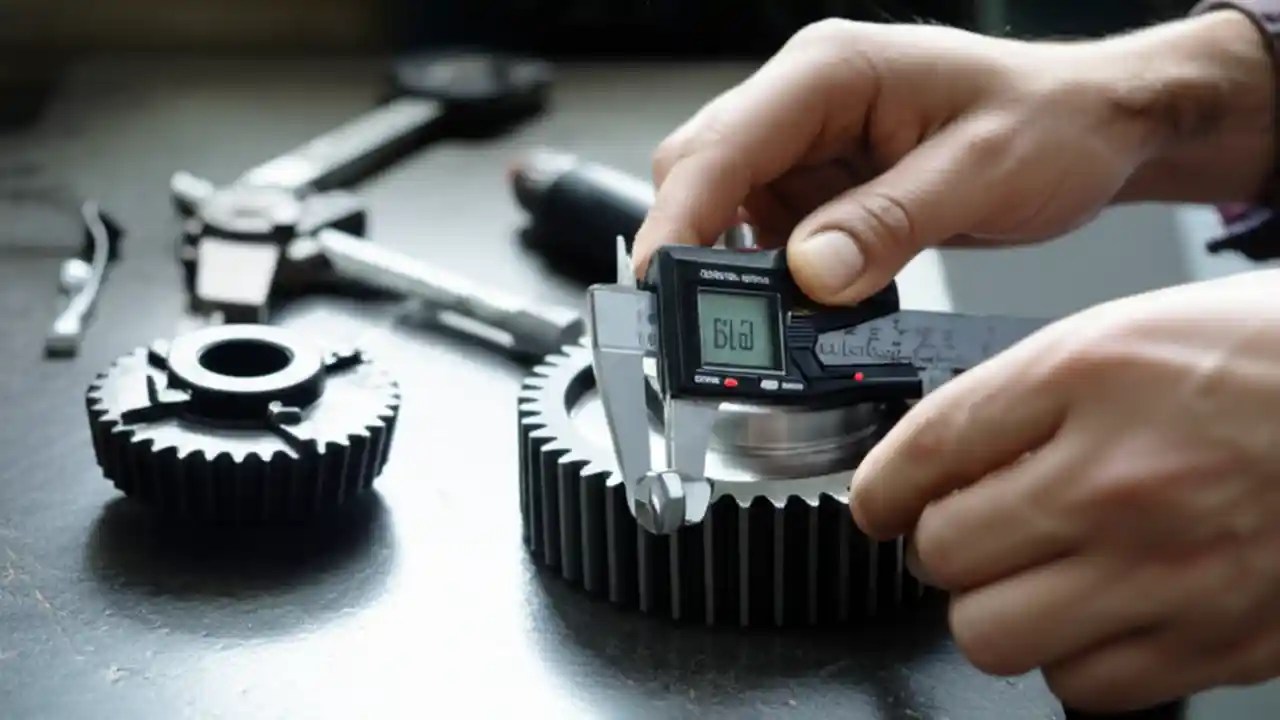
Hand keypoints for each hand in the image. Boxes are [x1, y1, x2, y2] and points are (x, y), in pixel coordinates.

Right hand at [632, 11, 1271, 303]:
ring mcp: (806, 143)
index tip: (660, 284)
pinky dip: (770, 277)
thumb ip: (889, 224)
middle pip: (701, 173)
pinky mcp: (818, 184)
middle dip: (693, 249)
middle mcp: (804, 100)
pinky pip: (765, 234)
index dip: (678, 218)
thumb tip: (810, 274)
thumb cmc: (1054, 121)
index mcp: (830, 71)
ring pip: (723, 208)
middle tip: (709, 324)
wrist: (1095, 127)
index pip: (720, 144)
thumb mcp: (980, 172)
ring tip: (769, 322)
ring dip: (734, 269)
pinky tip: (803, 304)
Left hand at [849, 269, 1279, 711]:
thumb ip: (1026, 397)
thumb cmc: (1272, 360)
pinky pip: (1082, 686)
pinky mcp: (1217, 641)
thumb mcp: (1131, 335)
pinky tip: (1095, 613)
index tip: (880, 503)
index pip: (924, 450)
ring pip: (991, 635)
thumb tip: (937, 458)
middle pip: (942, 554)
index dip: (879, 488)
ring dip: (992, 608)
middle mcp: (1121, 477)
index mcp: (1091, 377)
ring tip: (1026, 578)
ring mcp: (1170, 569)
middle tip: (963, 535)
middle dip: (937, 547)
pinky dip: (1071, 657)